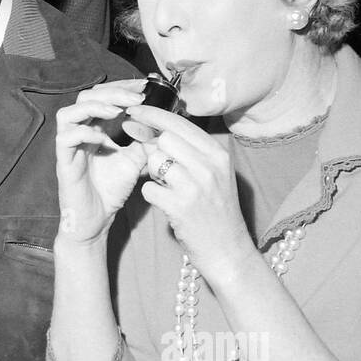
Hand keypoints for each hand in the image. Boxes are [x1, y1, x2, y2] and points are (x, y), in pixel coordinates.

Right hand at [55, 80, 159, 245]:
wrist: (98, 219)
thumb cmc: (111, 189)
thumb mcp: (136, 160)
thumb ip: (144, 140)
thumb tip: (161, 122)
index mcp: (94, 127)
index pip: (102, 95)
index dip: (120, 86)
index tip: (143, 86)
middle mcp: (79, 132)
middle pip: (86, 96)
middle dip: (112, 92)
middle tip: (136, 97)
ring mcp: (69, 146)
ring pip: (69, 112)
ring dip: (94, 107)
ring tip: (117, 111)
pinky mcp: (64, 161)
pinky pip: (66, 138)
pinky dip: (84, 133)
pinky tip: (104, 140)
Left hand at [127, 106, 254, 284]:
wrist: (228, 251)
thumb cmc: (215, 210)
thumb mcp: (213, 174)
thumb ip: (189, 151)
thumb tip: (150, 128)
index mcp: (218, 154)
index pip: (179, 123)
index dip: (152, 114)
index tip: (132, 109)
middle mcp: (210, 166)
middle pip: (164, 139)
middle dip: (153, 149)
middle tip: (159, 166)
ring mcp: (196, 186)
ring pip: (154, 161)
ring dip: (153, 174)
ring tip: (170, 189)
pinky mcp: (181, 206)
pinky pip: (148, 188)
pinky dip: (152, 196)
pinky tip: (168, 205)